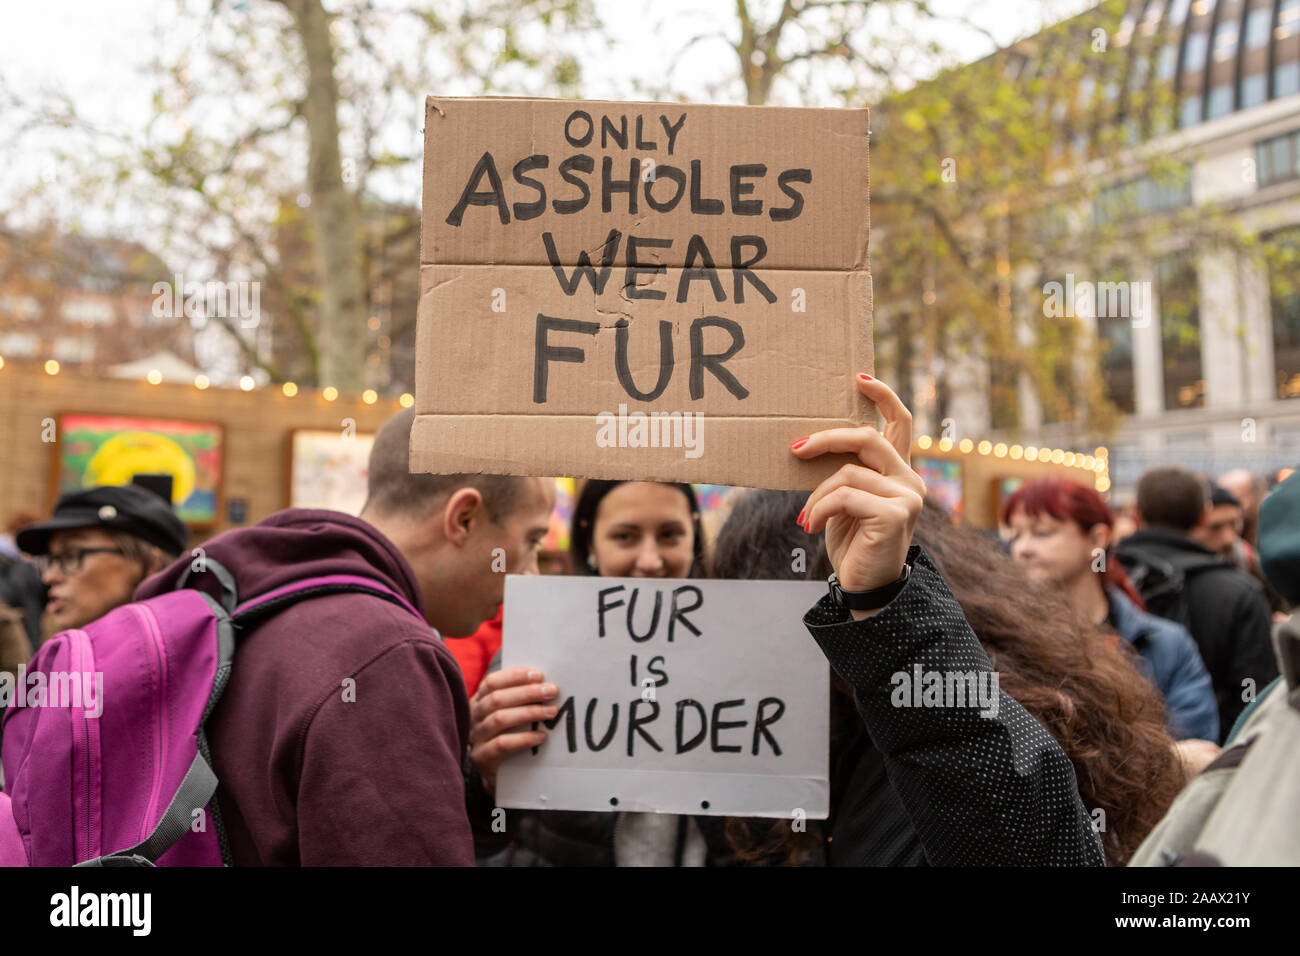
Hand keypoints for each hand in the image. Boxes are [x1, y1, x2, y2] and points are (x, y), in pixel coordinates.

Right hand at [468, 667, 558, 795]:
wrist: (499, 774)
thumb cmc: (510, 735)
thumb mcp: (510, 713)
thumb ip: (520, 699)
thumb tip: (546, 683)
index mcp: (479, 701)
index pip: (492, 682)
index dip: (514, 676)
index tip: (538, 675)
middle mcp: (474, 717)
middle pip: (497, 699)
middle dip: (527, 692)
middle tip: (551, 691)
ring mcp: (476, 738)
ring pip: (500, 719)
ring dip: (529, 713)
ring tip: (551, 712)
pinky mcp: (482, 758)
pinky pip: (502, 745)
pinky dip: (524, 738)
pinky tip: (541, 736)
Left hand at [791, 374, 925, 615]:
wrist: (865, 588)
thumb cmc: (852, 543)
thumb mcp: (845, 501)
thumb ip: (845, 473)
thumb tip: (809, 445)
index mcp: (899, 472)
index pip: (900, 423)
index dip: (882, 396)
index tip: (858, 377)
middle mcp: (910, 480)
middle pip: (866, 438)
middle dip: (826, 439)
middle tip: (795, 448)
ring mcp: (907, 496)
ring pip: (847, 473)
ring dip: (817, 494)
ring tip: (808, 517)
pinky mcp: (895, 513)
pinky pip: (844, 496)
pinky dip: (820, 509)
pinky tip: (811, 526)